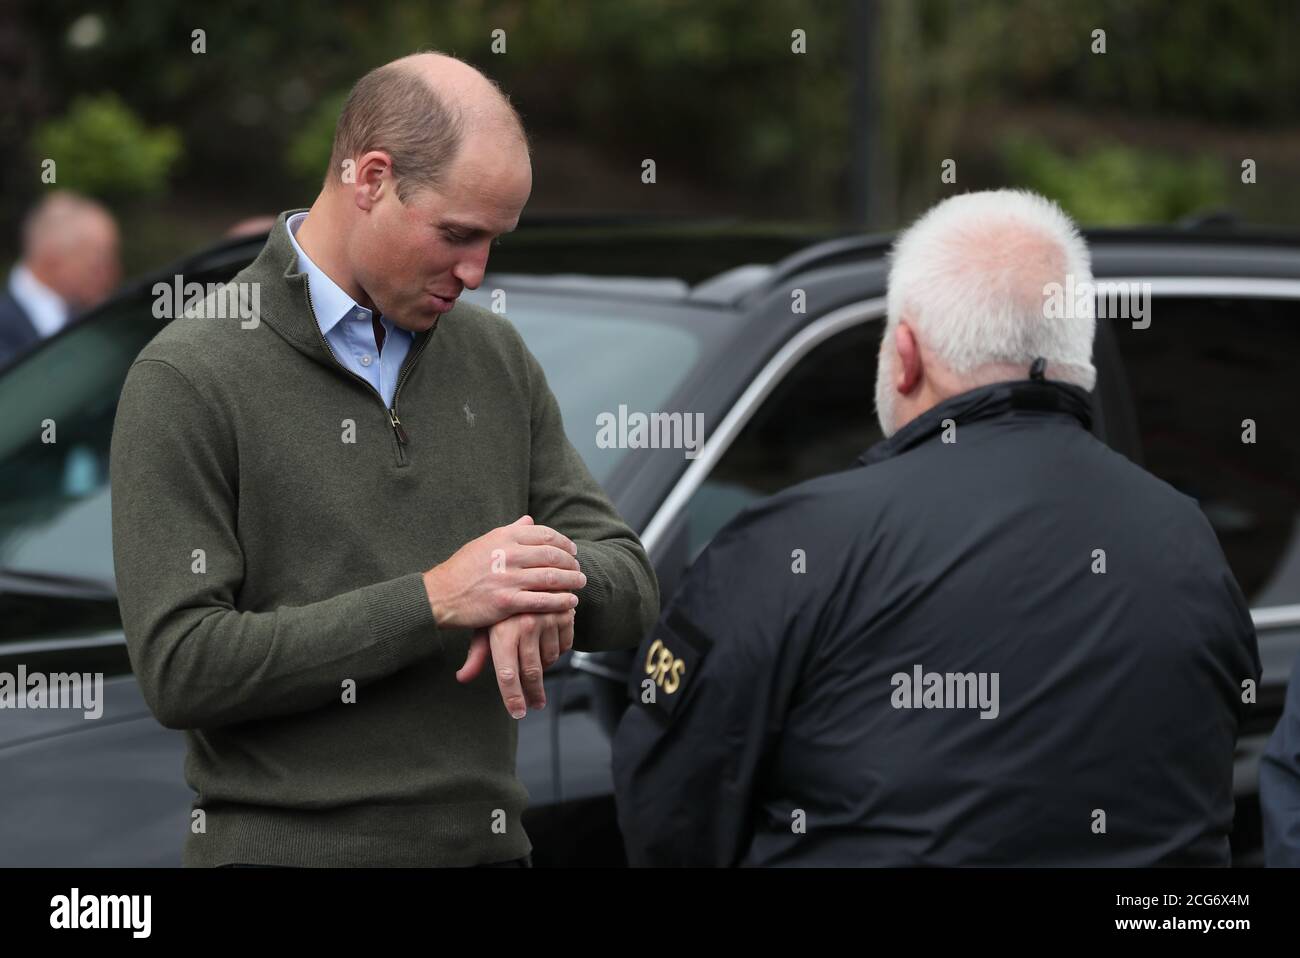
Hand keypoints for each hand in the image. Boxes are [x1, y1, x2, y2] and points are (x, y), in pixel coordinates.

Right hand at [423, 515, 583, 629]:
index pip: (545, 535)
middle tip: (579, 569)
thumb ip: (510, 531)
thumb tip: (529, 520)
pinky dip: (561, 601)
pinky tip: (570, 602)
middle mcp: (508, 554)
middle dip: (571, 562)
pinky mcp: (507, 602)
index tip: (573, 550)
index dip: (564, 543)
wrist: (440, 594)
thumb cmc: (462, 569)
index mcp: (504, 537)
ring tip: (580, 583)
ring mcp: (508, 578)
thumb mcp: (484, 542)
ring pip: (552, 577)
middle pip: (553, 556)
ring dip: (572, 580)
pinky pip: (543, 601)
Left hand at [456, 608, 576, 717]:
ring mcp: (548, 619)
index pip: (508, 673)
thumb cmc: (502, 604)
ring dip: (545, 665)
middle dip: (533, 694)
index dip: (513, 697)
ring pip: (550, 659)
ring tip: (535, 658)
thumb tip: (462, 678)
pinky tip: (548, 640)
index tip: (518, 712)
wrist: (529, 572)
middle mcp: (527, 625)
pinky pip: (565, 646)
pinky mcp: (565, 615)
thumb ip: (478, 653)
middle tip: (535, 705)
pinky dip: (558, 648)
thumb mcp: (486, 624)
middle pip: (532, 672)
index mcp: (503, 630)